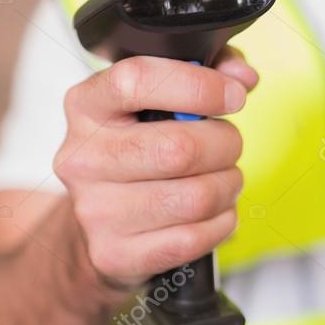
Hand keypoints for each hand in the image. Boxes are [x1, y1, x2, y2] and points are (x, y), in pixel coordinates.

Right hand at [54, 47, 257, 289]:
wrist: (97, 228)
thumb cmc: (139, 151)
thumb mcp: (157, 100)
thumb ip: (204, 71)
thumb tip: (242, 77)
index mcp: (86, 106)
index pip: (137, 81)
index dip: (199, 86)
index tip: (233, 95)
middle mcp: (83, 158)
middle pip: (180, 148)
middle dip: (225, 144)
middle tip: (227, 145)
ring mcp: (95, 211)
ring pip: (196, 197)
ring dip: (227, 186)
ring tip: (221, 179)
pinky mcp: (115, 253)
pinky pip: (194, 238)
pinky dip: (221, 222)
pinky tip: (213, 212)